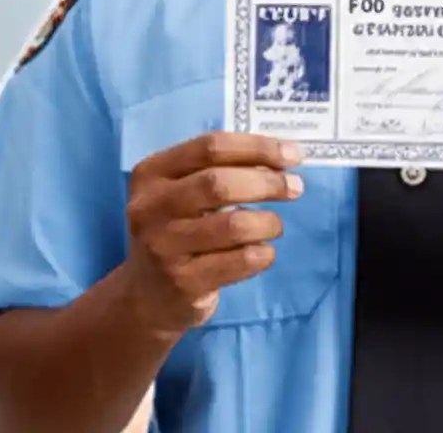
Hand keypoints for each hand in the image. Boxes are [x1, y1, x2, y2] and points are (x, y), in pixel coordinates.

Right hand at [124, 132, 303, 335]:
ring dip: (268, 222)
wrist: (147, 295)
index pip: (211, 147)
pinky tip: (262, 252)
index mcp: (152, 173)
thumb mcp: (183, 193)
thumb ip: (222, 170)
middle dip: (267, 182)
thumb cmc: (178, 230)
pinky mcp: (183, 282)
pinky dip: (263, 253)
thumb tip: (281, 158)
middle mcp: (151, 207)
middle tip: (294, 188)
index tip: (293, 154)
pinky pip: (241, 261)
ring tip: (274, 226)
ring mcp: (163, 247)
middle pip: (219, 183)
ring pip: (233, 225)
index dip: (257, 147)